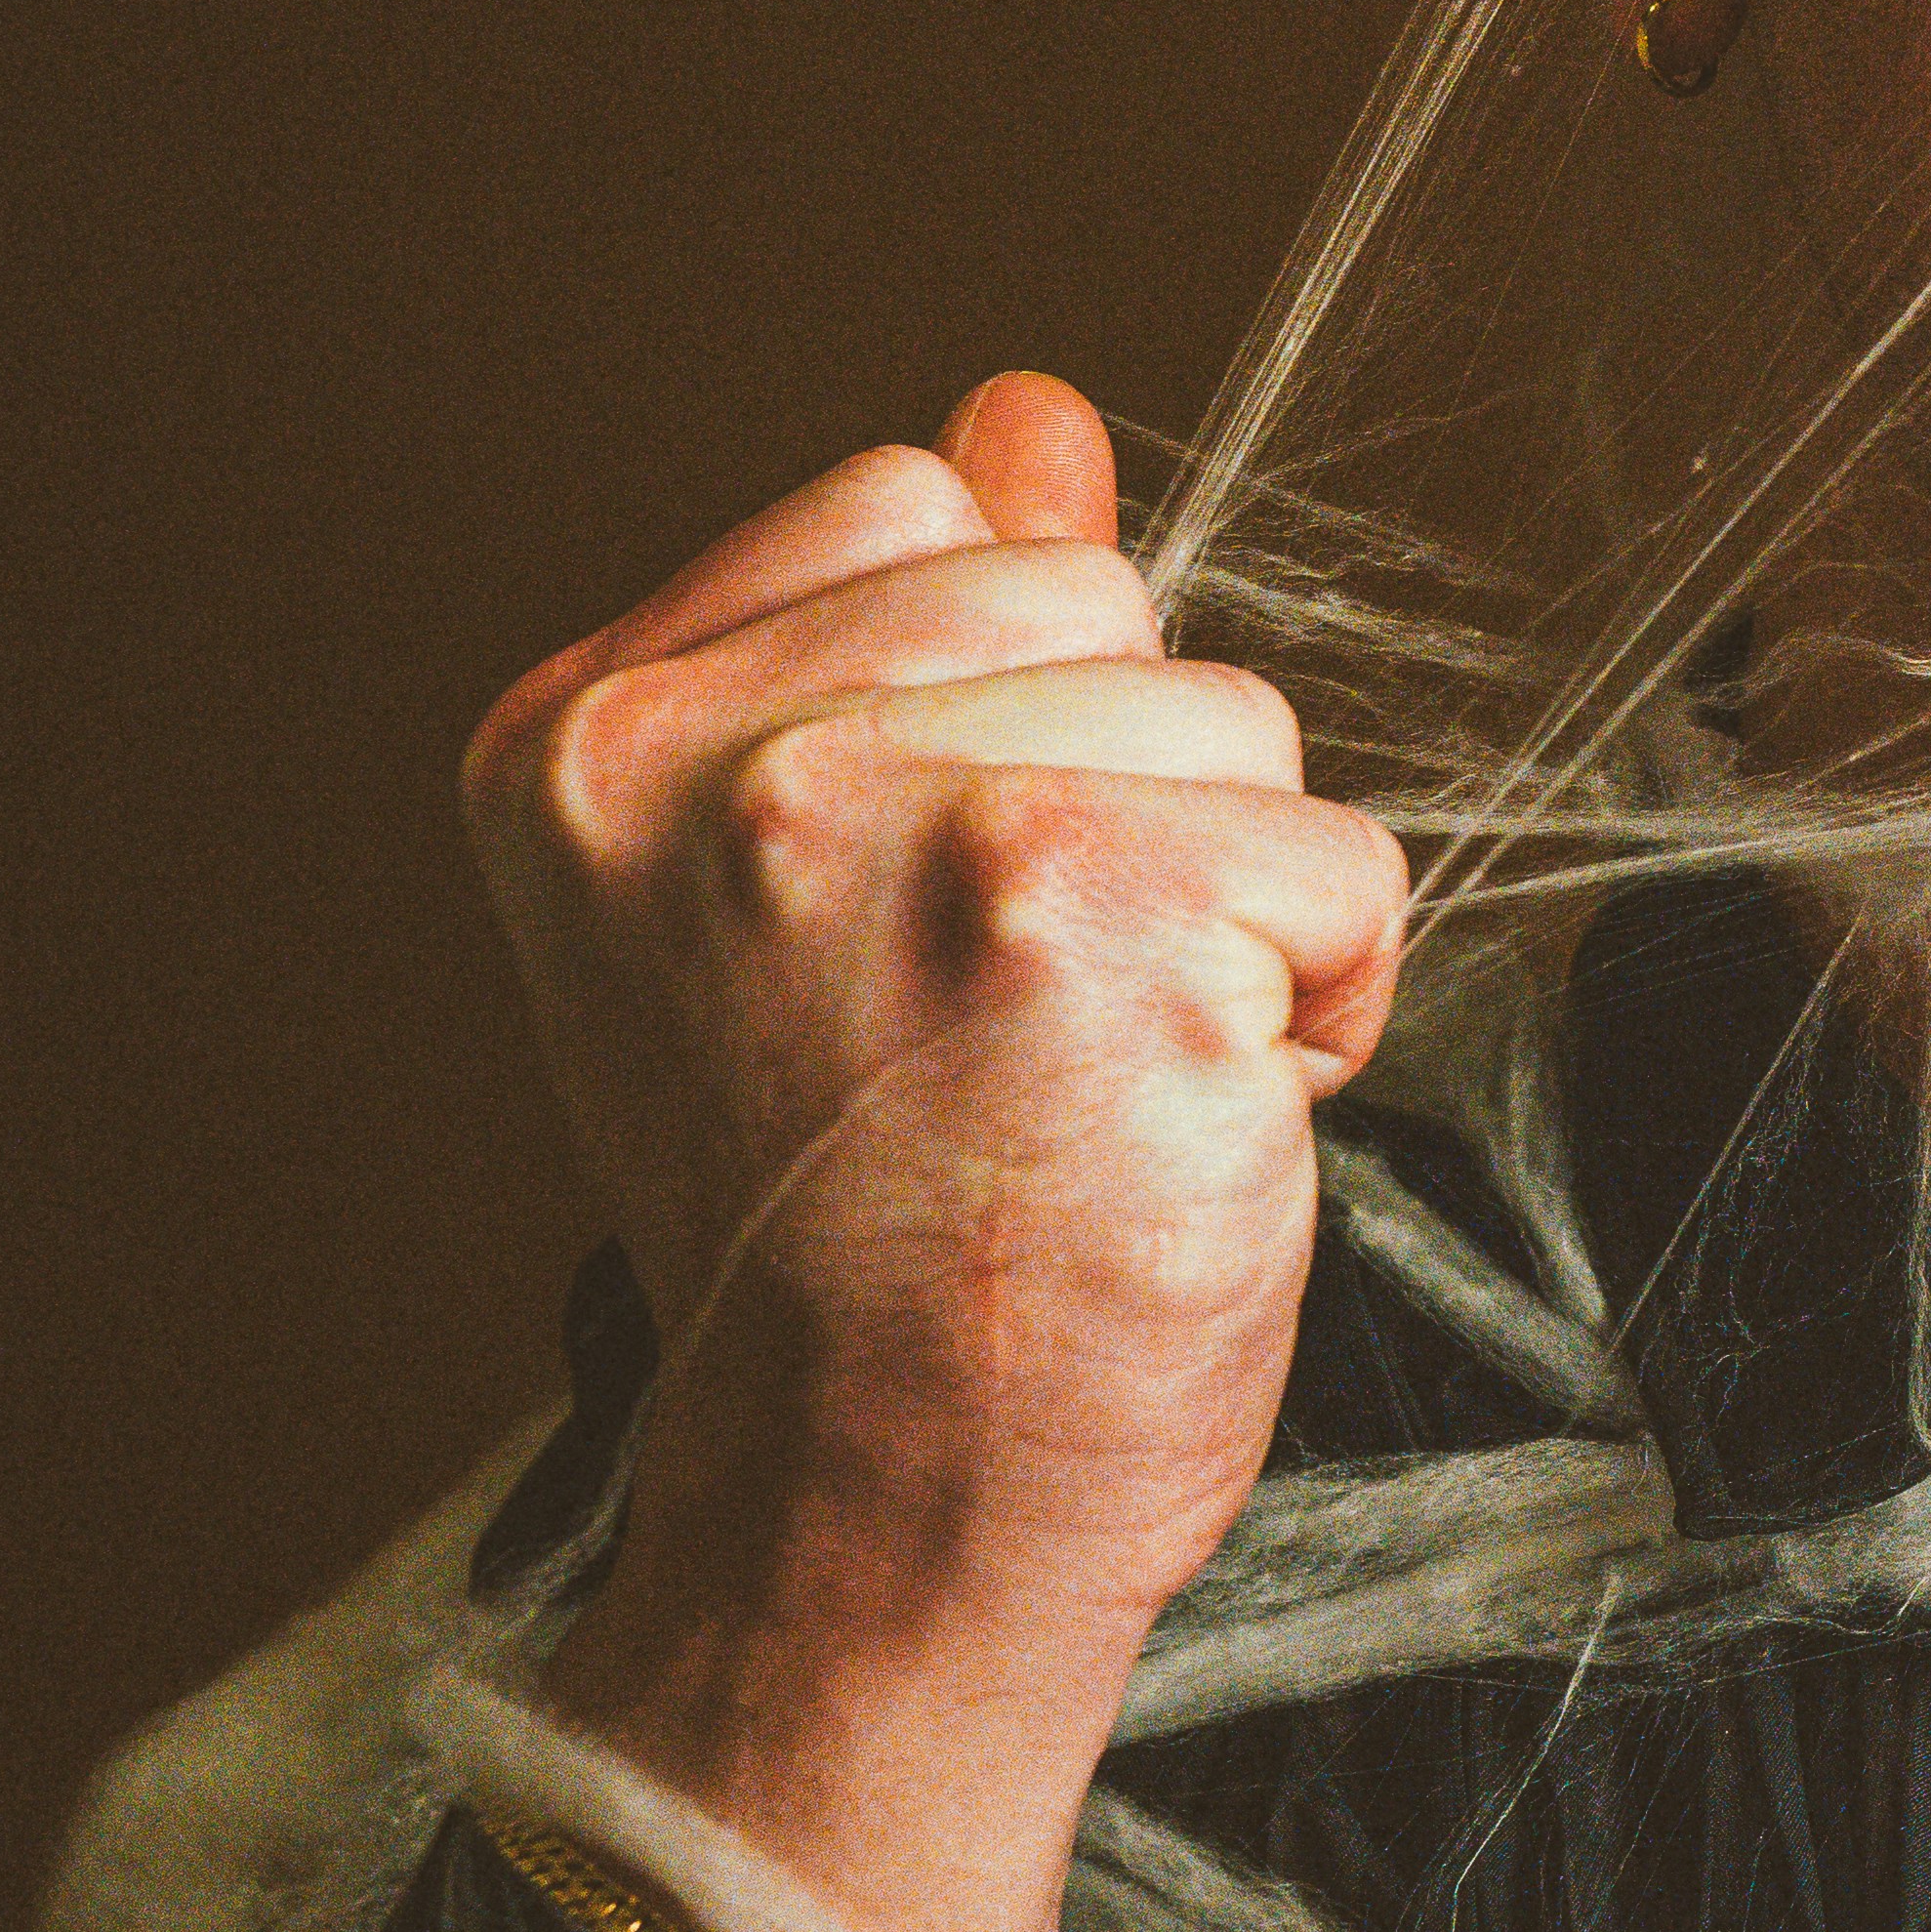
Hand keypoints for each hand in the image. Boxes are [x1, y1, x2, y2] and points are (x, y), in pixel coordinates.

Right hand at [463, 371, 1406, 1931]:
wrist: (871, 1526)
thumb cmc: (869, 1241)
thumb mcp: (828, 897)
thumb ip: (923, 628)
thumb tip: (1030, 405)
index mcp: (587, 738)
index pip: (916, 507)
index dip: (997, 714)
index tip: (912, 937)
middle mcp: (702, 762)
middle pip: (1095, 596)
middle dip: (1129, 802)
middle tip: (1011, 1035)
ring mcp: (884, 824)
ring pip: (1235, 717)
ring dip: (1232, 913)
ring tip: (1094, 1084)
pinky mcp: (1083, 912)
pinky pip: (1343, 858)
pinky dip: (1325, 1007)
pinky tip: (1185, 1129)